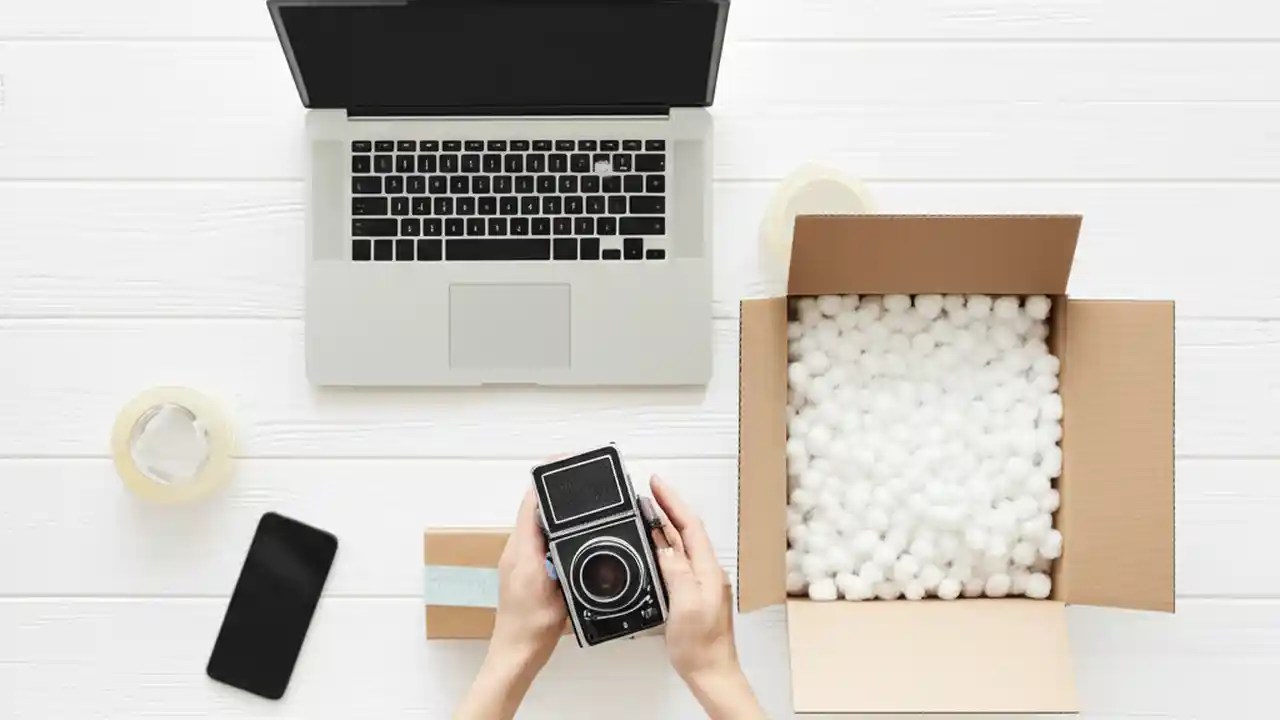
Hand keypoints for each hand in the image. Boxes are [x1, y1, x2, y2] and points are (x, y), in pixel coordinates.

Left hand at [491, 488, 566, 671]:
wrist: (516, 653)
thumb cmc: (533, 628)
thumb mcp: (561, 594)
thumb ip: (567, 564)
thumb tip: (578, 539)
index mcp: (522, 550)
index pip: (531, 502)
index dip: (547, 480)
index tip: (564, 462)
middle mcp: (515, 550)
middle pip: (534, 509)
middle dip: (555, 493)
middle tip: (580, 482)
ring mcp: (517, 559)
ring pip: (536, 525)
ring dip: (554, 513)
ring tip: (579, 506)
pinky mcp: (521, 569)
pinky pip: (537, 540)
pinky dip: (552, 532)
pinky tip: (570, 537)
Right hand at [648, 476, 765, 719]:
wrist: (711, 673)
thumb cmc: (702, 647)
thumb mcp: (686, 605)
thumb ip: (677, 572)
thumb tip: (664, 547)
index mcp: (708, 570)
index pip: (690, 525)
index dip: (672, 502)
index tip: (657, 485)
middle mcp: (706, 572)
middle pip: (685, 530)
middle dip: (666, 507)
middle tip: (647, 491)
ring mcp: (700, 582)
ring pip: (680, 544)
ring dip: (663, 524)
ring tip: (646, 509)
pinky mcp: (691, 593)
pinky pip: (676, 561)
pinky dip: (662, 546)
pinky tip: (653, 545)